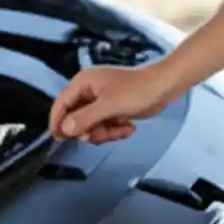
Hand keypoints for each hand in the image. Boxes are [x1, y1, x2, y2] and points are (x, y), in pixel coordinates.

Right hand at [47, 61, 178, 143]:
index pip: (61, 103)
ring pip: (91, 125)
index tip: (59, 140)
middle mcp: (89, 90)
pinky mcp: (112, 109)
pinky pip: (104, 125)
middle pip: (75, 117)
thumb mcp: (109, 106)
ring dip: (105, 132)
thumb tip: (64, 129)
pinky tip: (128, 127)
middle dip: (90, 130)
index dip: (58, 122)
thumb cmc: (136, 91)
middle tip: (103, 134)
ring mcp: (101, 100)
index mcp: (83, 82)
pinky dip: (115, 130)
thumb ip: (85, 118)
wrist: (165, 87)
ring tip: (121, 129)